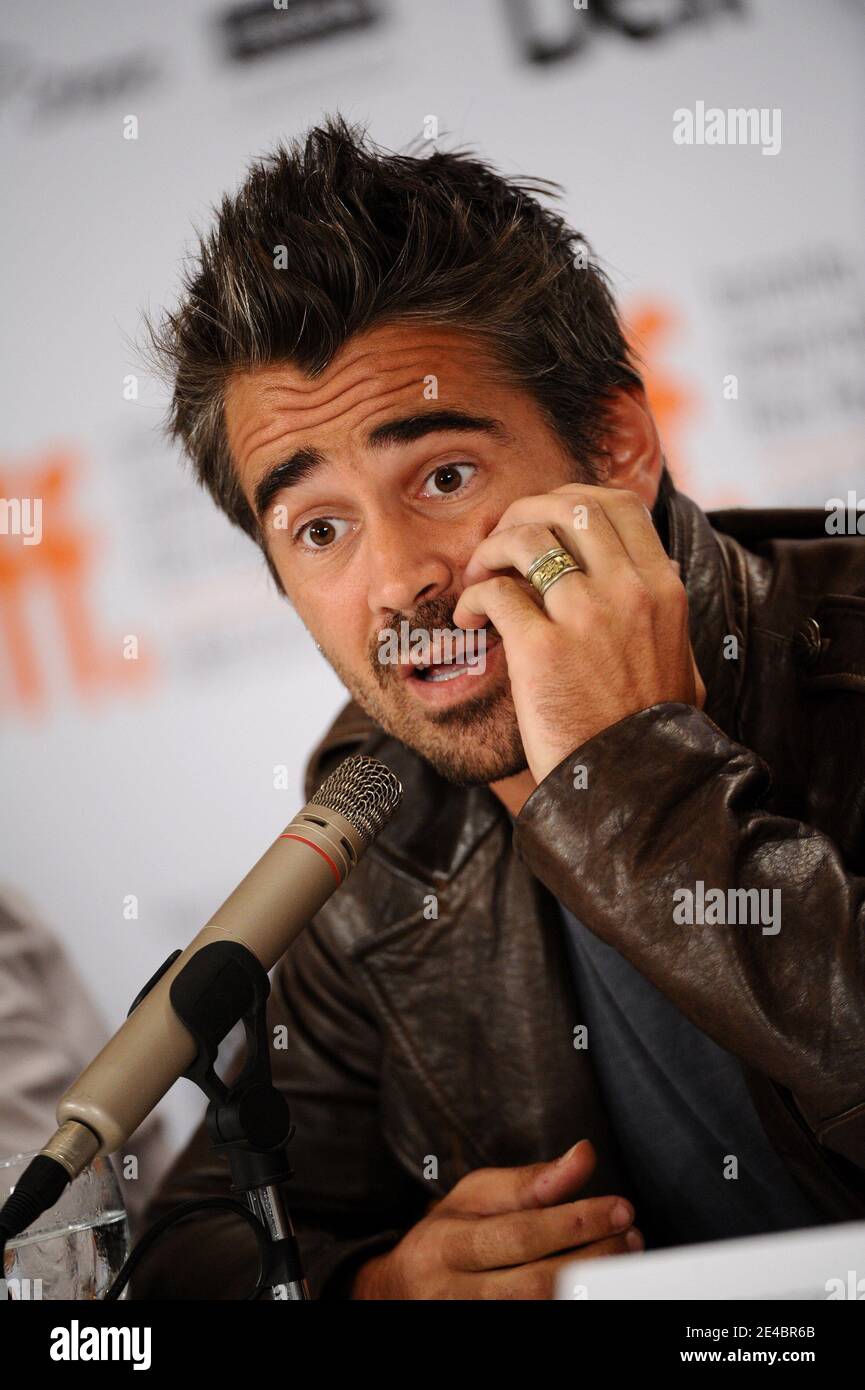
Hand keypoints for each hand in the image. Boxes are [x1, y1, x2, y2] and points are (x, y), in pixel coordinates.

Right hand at [350, 1138, 641, 1298]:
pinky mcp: (488, 1340)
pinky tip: (598, 1288)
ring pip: (541, 1311)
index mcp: (447, 1244)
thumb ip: (530, 1181)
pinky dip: (574, 1304)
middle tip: (629, 1236)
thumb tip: (584, 1155)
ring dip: (592, 1287)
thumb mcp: (475, 1197)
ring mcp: (472, 1322)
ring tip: (623, 1261)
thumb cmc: (447, 1236)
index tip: (620, 1207)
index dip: (575, 1223)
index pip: (519, 1234)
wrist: (400, 1293)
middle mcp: (455, 1293)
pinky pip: (542, 1326)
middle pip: (535, 1283)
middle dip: (593, 1258)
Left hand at [453, 484, 706, 783]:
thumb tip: (650, 571)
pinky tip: (469, 621)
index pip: (615, 504)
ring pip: (526, 538)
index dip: (568, 501)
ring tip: (478, 578)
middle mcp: (629, 591)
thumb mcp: (678, 656)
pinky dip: (472, 599)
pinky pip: (496, 593)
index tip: (542, 524)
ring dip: (491, 549)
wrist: (633, 786)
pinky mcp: (543, 649)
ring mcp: (586, 616)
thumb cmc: (649, 730)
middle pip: (566, 507)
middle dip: (522, 515)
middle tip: (499, 546)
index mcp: (662, 588)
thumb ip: (659, 610)